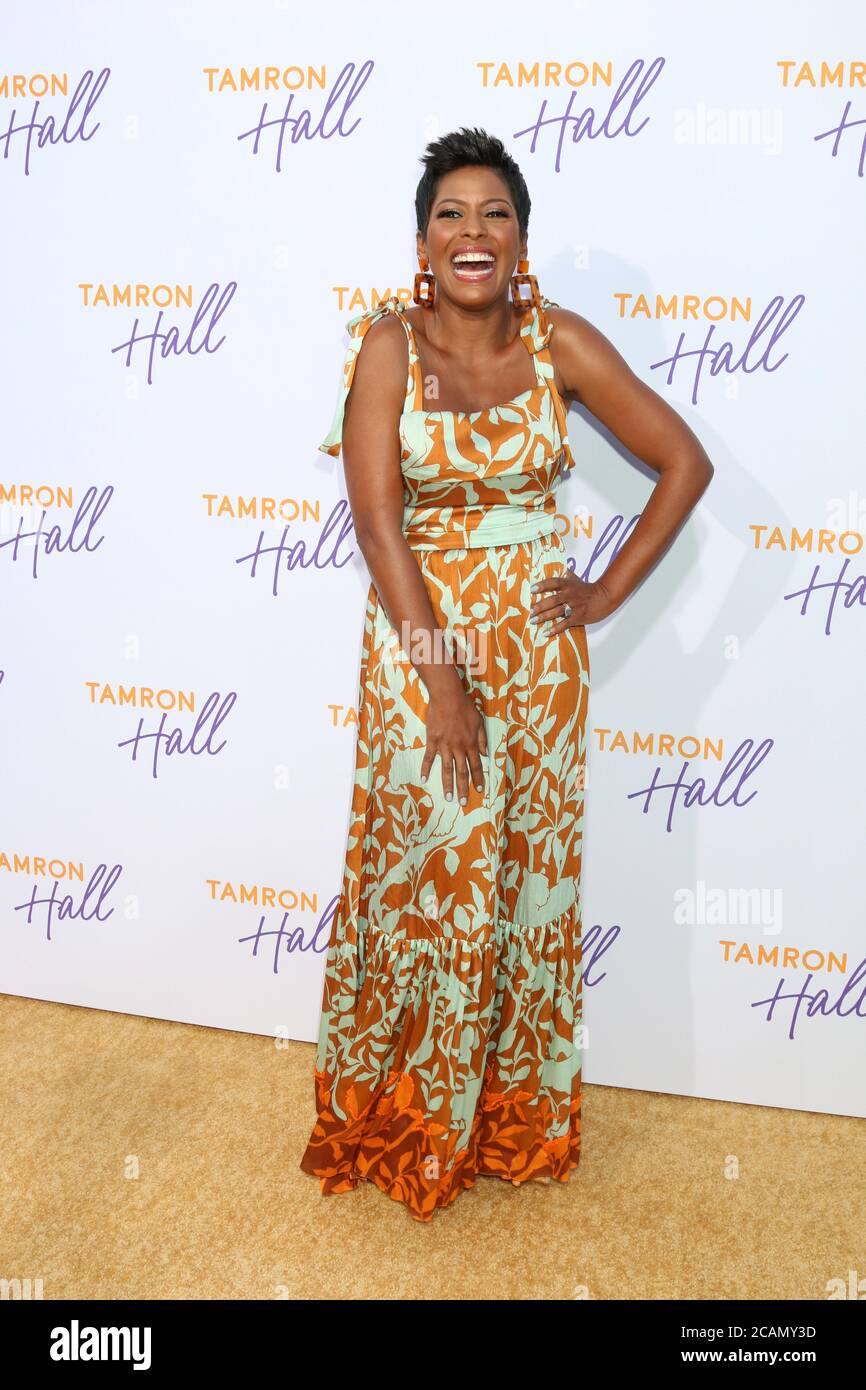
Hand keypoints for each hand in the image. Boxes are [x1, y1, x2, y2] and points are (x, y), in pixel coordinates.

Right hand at [421, 687, 486, 805]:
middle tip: (463, 802)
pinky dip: (426, 768)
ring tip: (448, 798)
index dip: (478, 778)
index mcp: (471, 743)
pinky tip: (424, 779)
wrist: (447, 697)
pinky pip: (429, 757)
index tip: (480, 790)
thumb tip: (485, 754)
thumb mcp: (479, 722)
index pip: (476, 765)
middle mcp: (458, 748)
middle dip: (463, 788)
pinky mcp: (432, 741)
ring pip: (447, 769)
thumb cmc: (465, 707)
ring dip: (448, 784)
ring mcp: (444, 746)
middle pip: (462, 772)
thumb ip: (482, 739)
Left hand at [529, 571, 616, 632]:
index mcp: (568, 585)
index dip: (543, 585)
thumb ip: (566, 574)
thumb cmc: (587, 589)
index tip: (532, 589)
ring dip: (544, 617)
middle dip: (540, 605)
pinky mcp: (578, 617)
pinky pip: (565, 624)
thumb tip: (558, 566)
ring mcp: (574, 607)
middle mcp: (570, 595)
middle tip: (529, 610)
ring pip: (557, 612)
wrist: (604, 597)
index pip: (553, 583)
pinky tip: (546, 632)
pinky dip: (555, 629)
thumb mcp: (576, 579)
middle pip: (553, 600)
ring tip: (532, 620)